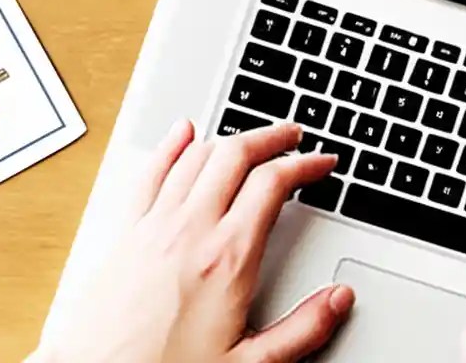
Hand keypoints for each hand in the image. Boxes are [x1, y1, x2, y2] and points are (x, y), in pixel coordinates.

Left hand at [30, 121, 354, 362]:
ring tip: (251, 137)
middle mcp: (191, 230)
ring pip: (196, 155)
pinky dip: (171, 145)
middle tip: (293, 136)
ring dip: (229, 138)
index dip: (304, 163)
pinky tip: (182, 134)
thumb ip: (302, 330)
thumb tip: (338, 300)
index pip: (273, 184)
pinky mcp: (126, 232)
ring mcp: (155, 226)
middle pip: (236, 154)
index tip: (322, 162)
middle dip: (271, 137)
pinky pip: (152, 172)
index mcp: (228, 259)